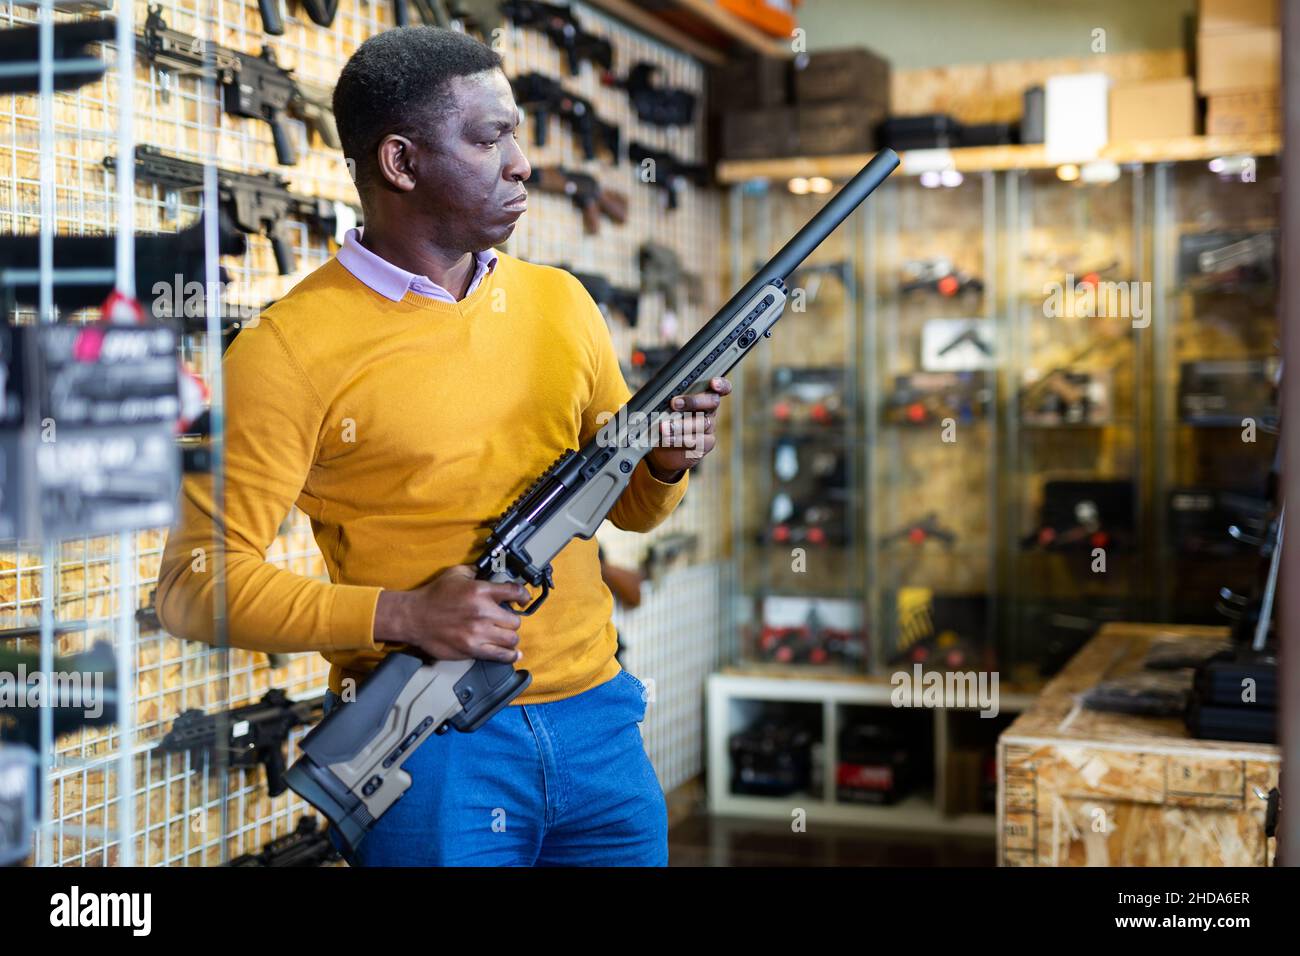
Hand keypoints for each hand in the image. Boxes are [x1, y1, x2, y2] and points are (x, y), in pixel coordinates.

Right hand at [373, 565, 528, 663]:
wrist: (414, 617)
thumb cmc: (434, 595)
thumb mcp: (455, 573)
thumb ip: (475, 571)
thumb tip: (488, 571)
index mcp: (481, 591)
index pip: (514, 592)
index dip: (523, 596)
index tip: (523, 600)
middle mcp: (483, 612)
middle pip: (515, 620)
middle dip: (511, 620)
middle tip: (505, 620)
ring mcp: (478, 632)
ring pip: (511, 639)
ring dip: (510, 637)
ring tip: (505, 635)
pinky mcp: (472, 649)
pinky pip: (500, 655)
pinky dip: (509, 655)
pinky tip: (513, 653)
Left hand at [645, 377, 731, 480]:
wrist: (665, 450)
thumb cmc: (666, 421)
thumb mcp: (665, 406)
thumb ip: (667, 397)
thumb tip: (658, 391)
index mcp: (703, 396)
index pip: (720, 387)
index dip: (721, 384)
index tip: (713, 383)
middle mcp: (709, 411)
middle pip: (712, 402)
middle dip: (693, 401)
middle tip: (674, 403)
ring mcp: (709, 428)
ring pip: (703, 423)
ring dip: (682, 424)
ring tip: (664, 427)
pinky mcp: (706, 444)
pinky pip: (697, 441)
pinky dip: (679, 439)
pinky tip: (667, 439)